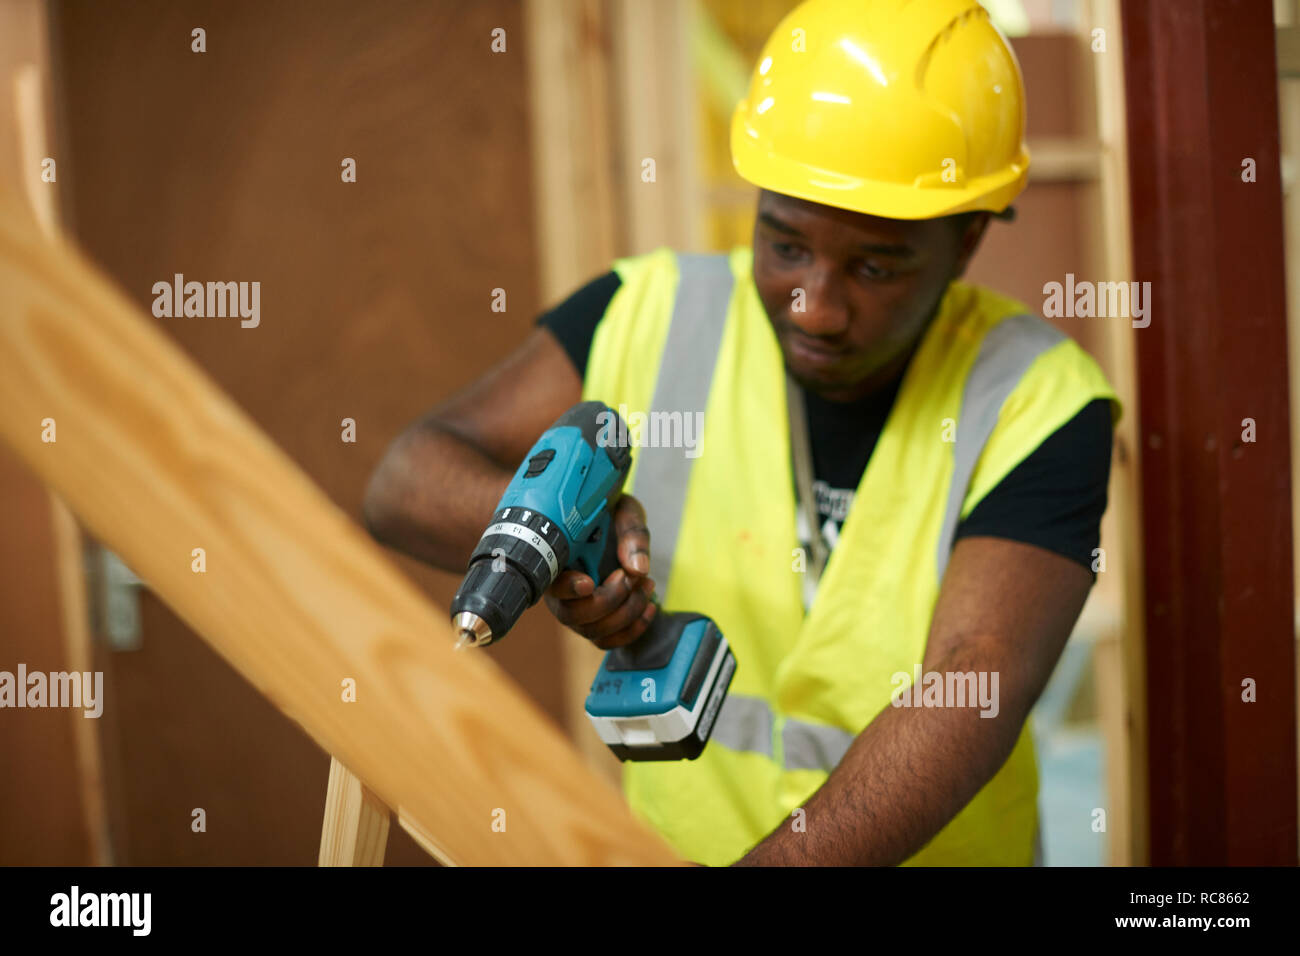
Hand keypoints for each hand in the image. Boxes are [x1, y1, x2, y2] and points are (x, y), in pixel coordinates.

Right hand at [543, 494, 656, 649]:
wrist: (616, 525)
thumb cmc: (613, 516)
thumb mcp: (624, 511)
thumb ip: (631, 534)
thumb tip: (639, 568)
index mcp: (556, 562)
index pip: (551, 584)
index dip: (569, 589)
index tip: (589, 583)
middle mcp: (561, 592)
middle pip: (572, 616)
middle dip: (609, 600)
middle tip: (630, 576)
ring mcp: (578, 611)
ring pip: (594, 632)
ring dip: (626, 613)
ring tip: (646, 584)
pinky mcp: (597, 623)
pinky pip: (610, 640)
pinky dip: (634, 629)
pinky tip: (650, 606)